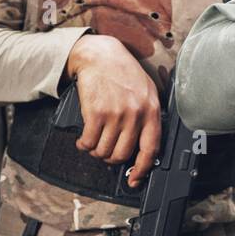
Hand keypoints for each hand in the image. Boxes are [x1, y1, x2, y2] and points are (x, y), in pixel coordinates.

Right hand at [64, 34, 161, 185]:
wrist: (100, 56)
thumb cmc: (124, 73)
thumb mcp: (146, 91)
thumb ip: (147, 116)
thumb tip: (144, 145)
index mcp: (151, 110)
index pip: (151, 149)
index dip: (142, 169)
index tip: (134, 179)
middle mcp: (135, 114)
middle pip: (122, 154)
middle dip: (111, 158)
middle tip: (105, 151)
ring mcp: (115, 114)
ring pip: (103, 151)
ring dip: (96, 152)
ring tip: (94, 142)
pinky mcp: (95, 113)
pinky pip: (88, 143)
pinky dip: (83, 145)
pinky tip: (84, 139)